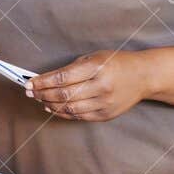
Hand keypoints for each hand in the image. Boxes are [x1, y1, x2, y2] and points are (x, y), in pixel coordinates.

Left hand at [26, 50, 151, 121]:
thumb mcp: (95, 57)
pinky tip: (53, 107)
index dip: (42, 82)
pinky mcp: (106, 115)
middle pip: (63, 95)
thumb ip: (72, 69)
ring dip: (50, 104)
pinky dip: (63, 113)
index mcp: (97, 67)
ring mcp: (104, 102)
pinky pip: (78, 116)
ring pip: (69, 108)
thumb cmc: (116, 63)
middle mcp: (101, 86)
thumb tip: (46, 79)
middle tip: (30, 92)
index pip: (62, 77)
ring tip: (40, 99)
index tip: (29, 83)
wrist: (144, 76)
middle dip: (42, 94)